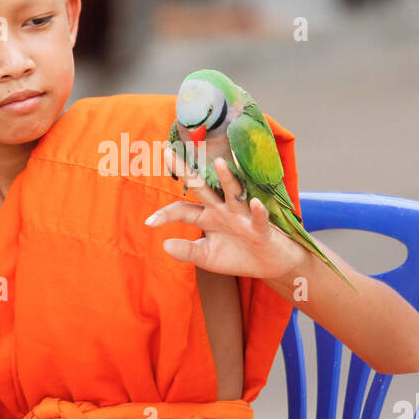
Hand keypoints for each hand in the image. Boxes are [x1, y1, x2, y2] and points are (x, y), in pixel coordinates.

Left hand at [145, 145, 304, 280]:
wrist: (270, 265)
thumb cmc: (238, 256)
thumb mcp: (208, 257)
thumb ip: (187, 252)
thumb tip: (164, 245)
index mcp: (208, 217)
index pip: (182, 210)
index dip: (165, 214)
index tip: (148, 222)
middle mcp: (222, 211)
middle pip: (202, 188)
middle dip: (185, 171)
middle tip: (167, 153)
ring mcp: (242, 216)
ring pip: (233, 192)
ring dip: (227, 178)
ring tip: (219, 163)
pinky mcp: (261, 228)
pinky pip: (258, 217)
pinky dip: (257, 211)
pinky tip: (253, 202)